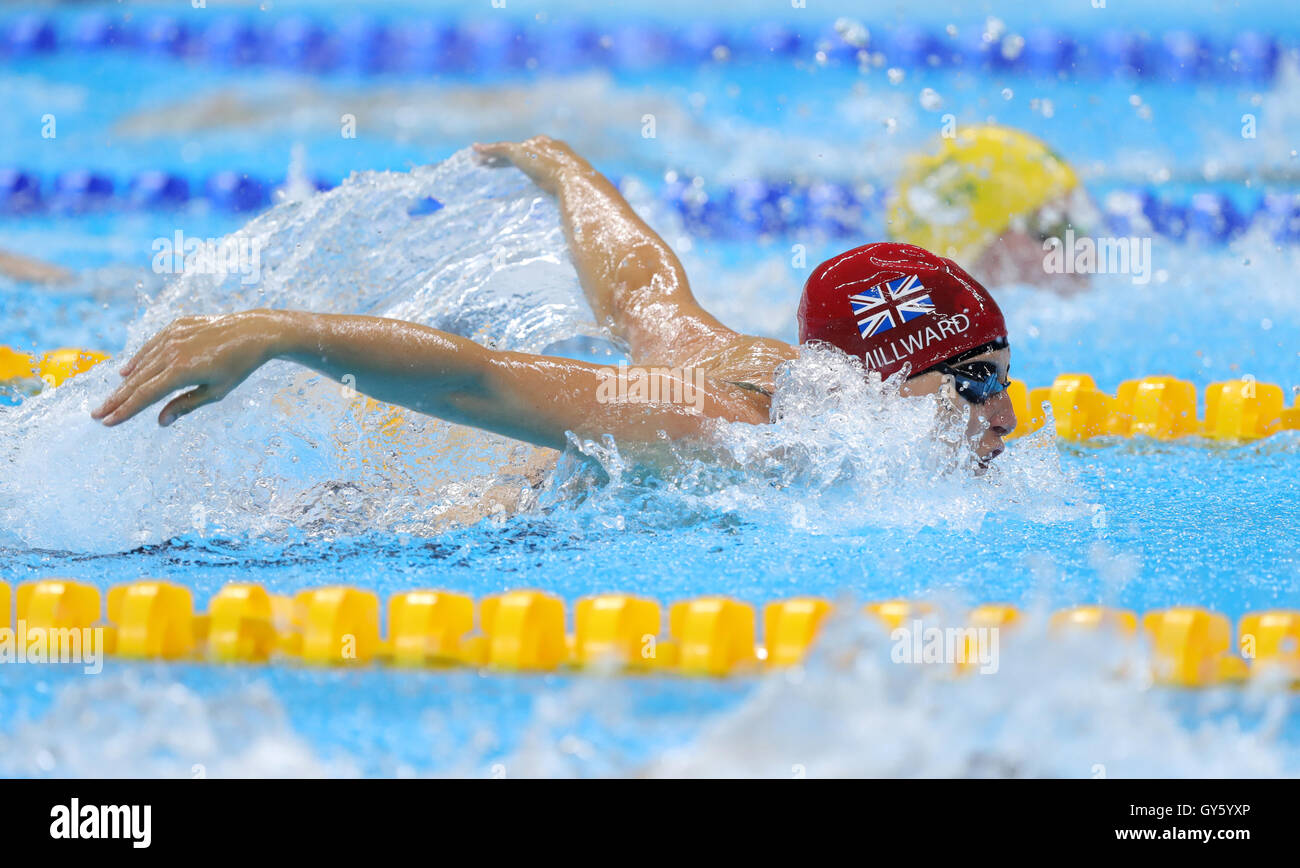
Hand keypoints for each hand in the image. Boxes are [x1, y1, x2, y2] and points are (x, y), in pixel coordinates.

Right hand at [91, 310, 284, 426]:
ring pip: (142, 362)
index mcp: (182, 370)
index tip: (107, 422)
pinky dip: (139, 359)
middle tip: (97, 414)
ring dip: (125, 382)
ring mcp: (173, 336)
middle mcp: (173, 351)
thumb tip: (160, 422)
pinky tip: (127, 372)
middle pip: (137, 380)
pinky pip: (151, 346)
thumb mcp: (216, 392)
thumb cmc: (238, 366)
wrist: (253, 332)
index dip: (125, 410)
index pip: (146, 395)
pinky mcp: (176, 326)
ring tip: (111, 399)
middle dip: (117, 399)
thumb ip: (185, 405)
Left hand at [472, 135, 583, 194]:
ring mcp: (531, 146)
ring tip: (478, 161)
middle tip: (489, 163)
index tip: (512, 167)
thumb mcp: (571, 189)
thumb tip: (572, 209)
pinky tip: (475, 149)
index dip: (521, 161)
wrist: (575, 180)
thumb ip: (567, 193)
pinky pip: (499, 148)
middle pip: (518, 151)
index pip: (533, 155)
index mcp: (557, 151)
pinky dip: (487, 149)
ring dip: (491, 156)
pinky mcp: (520, 151)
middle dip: (503, 158)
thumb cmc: (578, 189)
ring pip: (506, 150)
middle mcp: (543, 144)